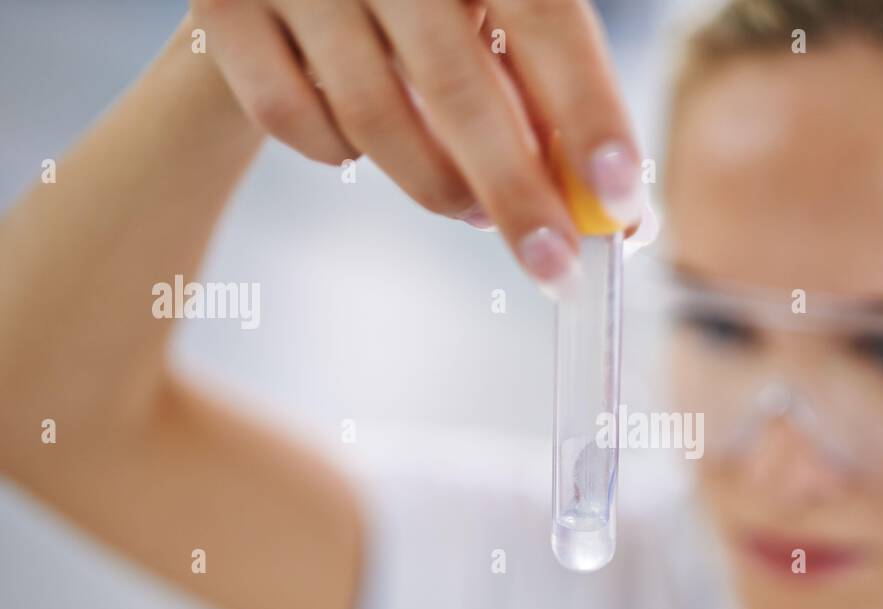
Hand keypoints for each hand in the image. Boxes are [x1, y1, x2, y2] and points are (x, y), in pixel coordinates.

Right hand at [190, 0, 642, 293]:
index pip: (546, 21)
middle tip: (555, 269)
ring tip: (472, 209)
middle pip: (458, 89)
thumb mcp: (486, 0)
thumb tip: (605, 194)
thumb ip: (538, 74)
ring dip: (436, 186)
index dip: (590, 117)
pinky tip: (362, 149)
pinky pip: (287, 117)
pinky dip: (334, 151)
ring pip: (372, 118)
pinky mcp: (222, 6)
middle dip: (517, 197)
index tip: (622, 206)